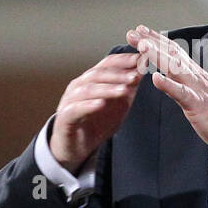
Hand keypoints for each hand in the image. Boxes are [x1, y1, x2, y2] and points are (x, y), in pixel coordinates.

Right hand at [48, 52, 141, 173]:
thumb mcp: (118, 105)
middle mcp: (79, 86)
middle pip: (98, 74)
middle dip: (118, 74)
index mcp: (92, 79)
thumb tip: (143, 71)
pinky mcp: (64, 117)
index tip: (142, 59)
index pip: (107, 63)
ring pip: (88, 89)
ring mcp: (69, 100)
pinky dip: (88, 105)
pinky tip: (101, 104)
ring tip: (124, 90)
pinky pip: (75, 109)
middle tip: (135, 77)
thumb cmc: (97, 123)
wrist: (78, 148)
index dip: (124, 60)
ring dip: (107, 89)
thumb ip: (129, 89)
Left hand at [127, 25, 207, 155]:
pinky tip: (156, 79)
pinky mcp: (199, 105)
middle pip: (171, 54)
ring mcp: (197, 89)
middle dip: (151, 42)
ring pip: (175, 68)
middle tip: (132, 32)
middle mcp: (195, 77)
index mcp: (194, 75)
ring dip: (158, 56)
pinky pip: (182, 94)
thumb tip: (169, 74)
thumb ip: (184, 82)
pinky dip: (169, 85)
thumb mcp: (198, 94)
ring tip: (142, 46)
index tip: (140, 32)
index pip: (173, 52)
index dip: (156, 40)